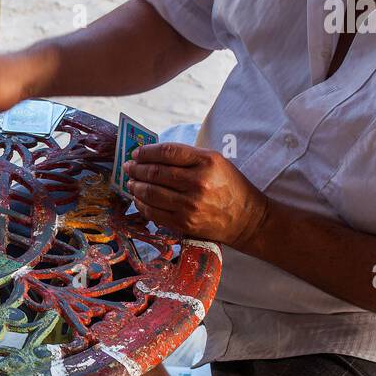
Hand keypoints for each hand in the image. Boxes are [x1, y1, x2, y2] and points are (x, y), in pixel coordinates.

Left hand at [124, 142, 268, 248]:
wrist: (246, 219)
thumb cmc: (229, 186)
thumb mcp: (215, 161)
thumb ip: (187, 157)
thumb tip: (152, 154)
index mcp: (206, 162)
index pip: (167, 152)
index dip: (147, 152)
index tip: (137, 153)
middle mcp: (197, 182)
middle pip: (155, 172)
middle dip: (136, 168)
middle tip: (128, 167)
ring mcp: (189, 205)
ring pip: (150, 193)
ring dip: (135, 186)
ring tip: (131, 182)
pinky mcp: (184, 223)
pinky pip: (153, 212)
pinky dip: (141, 204)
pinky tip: (138, 199)